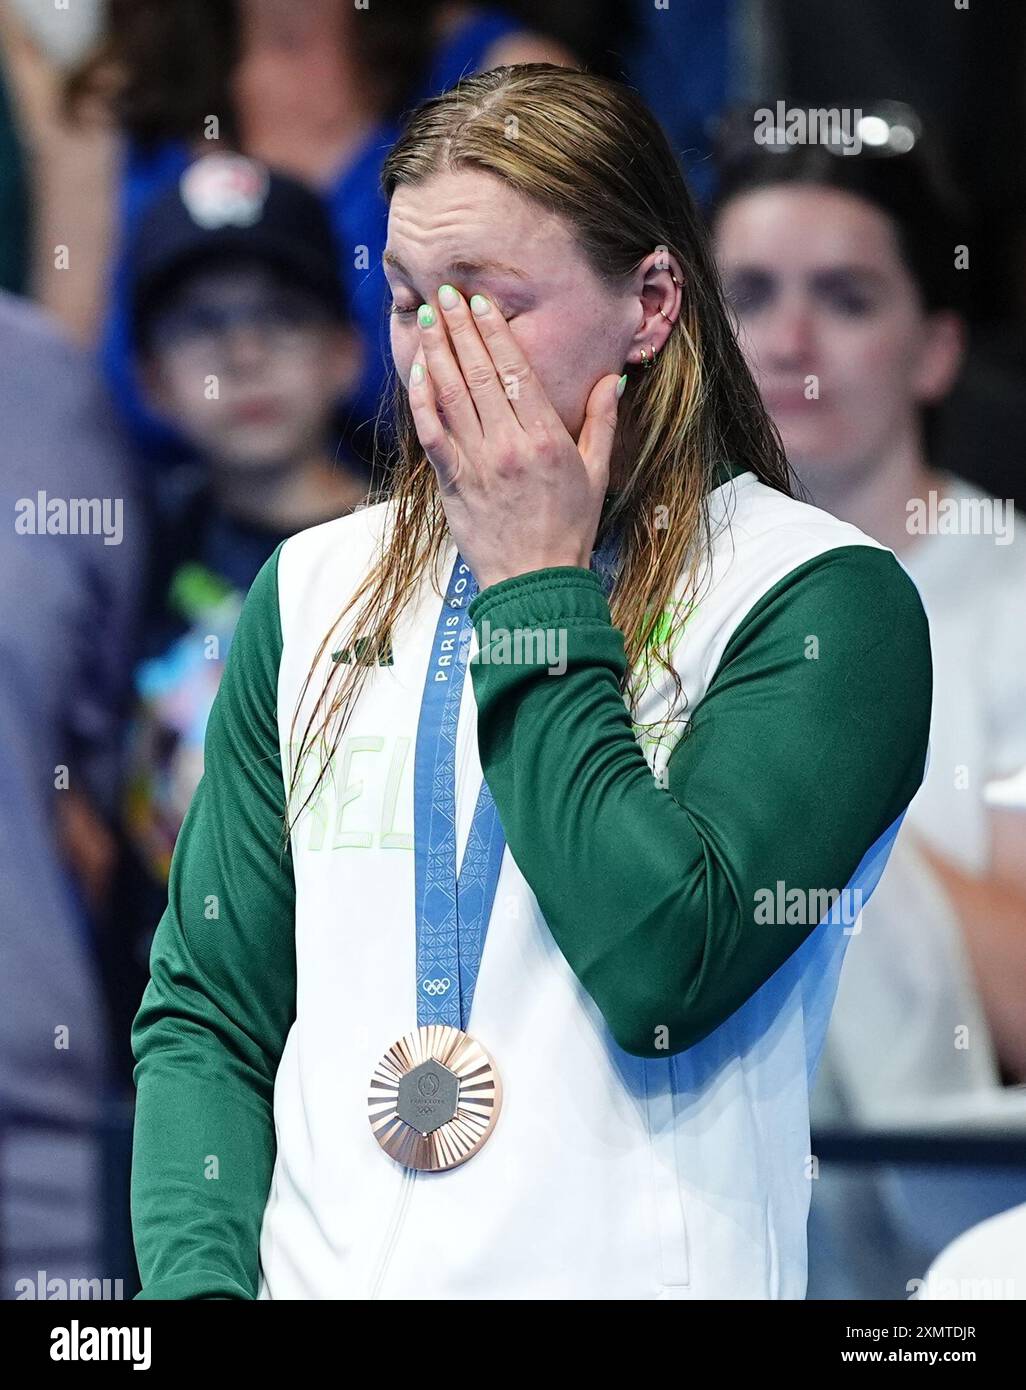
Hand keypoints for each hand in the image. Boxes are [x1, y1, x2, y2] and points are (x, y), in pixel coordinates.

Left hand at [408, 285, 624, 590]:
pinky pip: (432, 435)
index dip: (494, 332)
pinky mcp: (453, 485)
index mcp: (546, 439)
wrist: (536, 583)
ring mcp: (478, 465)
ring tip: (424, 319)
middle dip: (459, 328)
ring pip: (451, 396)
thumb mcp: (597, 474)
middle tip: (444, 295)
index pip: (515, 370)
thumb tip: (614, 379)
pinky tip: (417, 374)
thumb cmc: (569, 530)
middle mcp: (509, 446)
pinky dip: (422, 401)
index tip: (479, 302)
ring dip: (436, 352)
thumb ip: (602, 422)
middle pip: (478, 373)